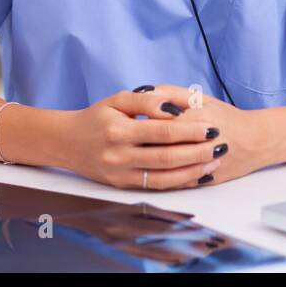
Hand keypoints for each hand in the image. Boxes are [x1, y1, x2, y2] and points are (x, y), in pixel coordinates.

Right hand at [59, 88, 225, 190]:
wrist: (66, 142)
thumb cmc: (96, 117)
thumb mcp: (117, 99)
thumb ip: (147, 101)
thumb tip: (175, 109)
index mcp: (119, 130)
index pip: (162, 132)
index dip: (190, 131)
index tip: (211, 127)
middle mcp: (119, 155)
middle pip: (167, 157)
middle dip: (197, 153)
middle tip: (220, 146)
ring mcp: (120, 174)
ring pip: (163, 178)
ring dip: (192, 172)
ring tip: (213, 163)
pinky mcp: (121, 186)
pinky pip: (154, 187)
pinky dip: (177, 183)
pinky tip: (195, 176)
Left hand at [127, 84, 275, 188]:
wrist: (257, 141)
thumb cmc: (226, 116)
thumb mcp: (201, 97)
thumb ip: (170, 92)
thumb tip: (142, 91)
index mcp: (199, 118)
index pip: (161, 120)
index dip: (140, 120)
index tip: (122, 118)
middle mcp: (202, 142)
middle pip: (161, 144)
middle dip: (138, 143)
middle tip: (118, 139)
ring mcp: (204, 164)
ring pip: (167, 167)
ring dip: (146, 162)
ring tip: (128, 154)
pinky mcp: (205, 181)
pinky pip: (176, 181)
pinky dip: (159, 176)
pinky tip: (144, 170)